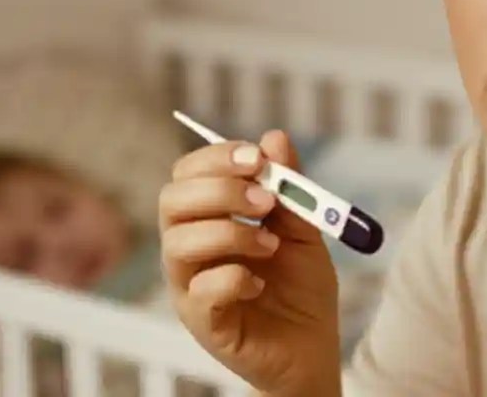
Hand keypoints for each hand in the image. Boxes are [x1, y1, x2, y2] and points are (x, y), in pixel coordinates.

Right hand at [160, 130, 341, 396]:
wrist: (314, 348)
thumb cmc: (301, 288)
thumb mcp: (304, 229)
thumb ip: (290, 188)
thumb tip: (275, 137)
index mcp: (207, 219)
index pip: (187, 175)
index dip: (215, 159)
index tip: (256, 158)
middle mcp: (189, 250)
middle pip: (172, 202)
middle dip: (219, 191)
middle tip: (265, 200)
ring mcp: (190, 287)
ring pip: (179, 243)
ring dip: (230, 233)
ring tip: (271, 245)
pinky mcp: (203, 323)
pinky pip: (201, 290)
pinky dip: (234, 277)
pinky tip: (260, 283)